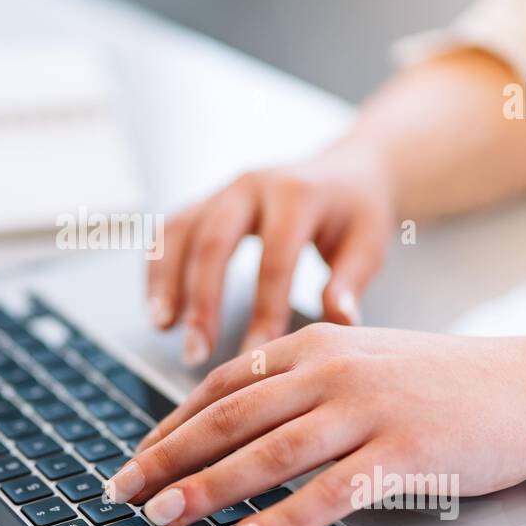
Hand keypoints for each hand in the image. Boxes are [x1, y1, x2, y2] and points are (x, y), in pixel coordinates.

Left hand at [102, 323, 525, 525]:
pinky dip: (278, 521)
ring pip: (267, 452)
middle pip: (229, 418)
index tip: (137, 458)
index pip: (222, 386)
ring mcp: (368, 409)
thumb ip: (300, 381)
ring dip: (206, 488)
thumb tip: (234, 421)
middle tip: (124, 491)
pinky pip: (327, 493)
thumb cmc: (444, 380)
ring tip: (162, 517)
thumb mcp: (362, 360)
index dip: (170, 425)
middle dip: (167, 457)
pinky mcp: (404, 452)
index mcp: (315, 345)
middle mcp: (333, 369)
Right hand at [147, 142, 395, 365]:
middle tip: (197, 352)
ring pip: (181, 232)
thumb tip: (339, 322)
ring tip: (163, 327)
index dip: (263, 311)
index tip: (255, 355)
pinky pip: (169, 230)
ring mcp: (223, 190)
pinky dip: (157, 268)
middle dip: (202, 301)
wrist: (345, 169)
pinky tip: (158, 307)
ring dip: (166, 282)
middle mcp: (252, 186)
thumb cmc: (356, 213)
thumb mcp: (369, 243)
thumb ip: (350, 283)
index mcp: (297, 195)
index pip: (274, 260)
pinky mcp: (206, 200)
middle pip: (214, 242)